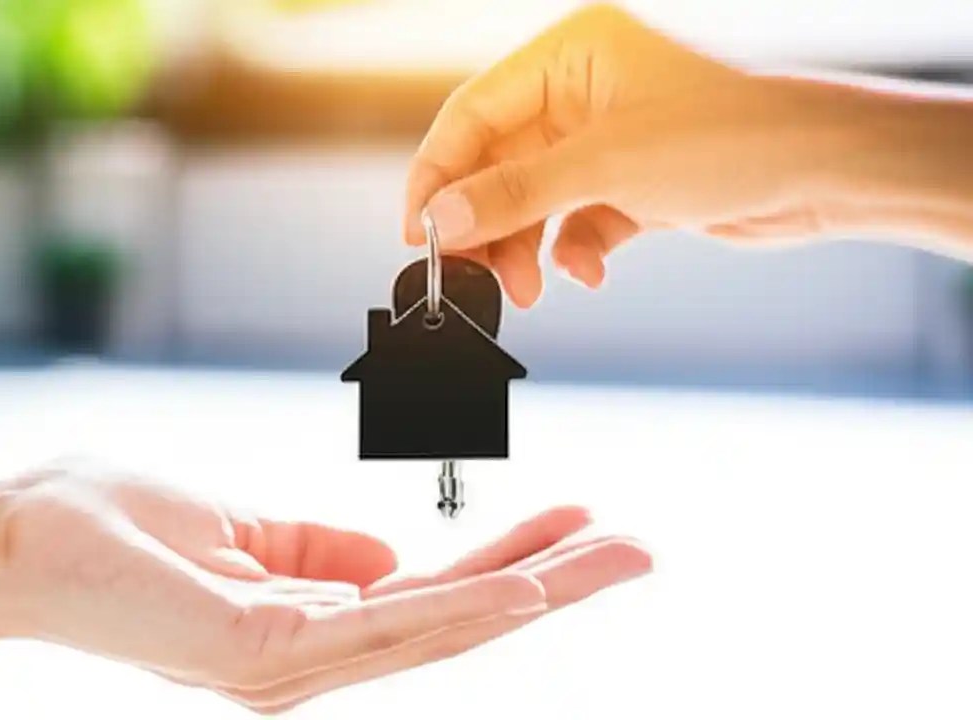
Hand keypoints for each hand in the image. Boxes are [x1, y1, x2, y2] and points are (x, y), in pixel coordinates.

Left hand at [0, 464, 649, 713]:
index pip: (430, 597)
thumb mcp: (242, 531)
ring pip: (432, 629)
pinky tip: (523, 590)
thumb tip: (388, 557)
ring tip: (610, 557)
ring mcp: (286, 665)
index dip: (508, 566)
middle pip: (451, 621)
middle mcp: (307, 659)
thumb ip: (318, 551)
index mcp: (307, 625)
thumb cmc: (116, 527)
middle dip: (551, 584)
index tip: (576, 524)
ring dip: (529, 594)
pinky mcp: (257, 654)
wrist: (16, 538)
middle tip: (640, 549)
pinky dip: (456, 611)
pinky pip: (376, 629)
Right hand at [405, 4, 903, 304]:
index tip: (417, 234)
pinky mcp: (631, 180)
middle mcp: (582, 88)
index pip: (472, 112)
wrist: (829, 172)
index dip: (437, 174)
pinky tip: (588, 271)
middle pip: (497, 161)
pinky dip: (573, 250)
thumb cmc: (730, 138)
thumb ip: (511, 195)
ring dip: (524, 247)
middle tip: (468, 277)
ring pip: (533, 198)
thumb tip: (436, 221)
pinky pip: (575, 218)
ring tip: (528, 291)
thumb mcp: (604, 166)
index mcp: (571, 51)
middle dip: (485, 223)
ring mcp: (607, 136)